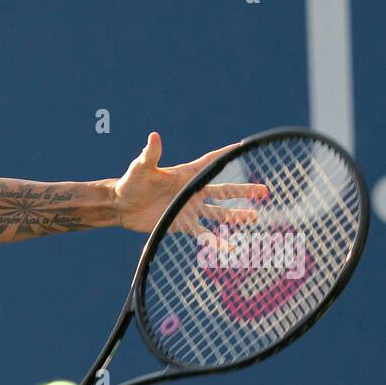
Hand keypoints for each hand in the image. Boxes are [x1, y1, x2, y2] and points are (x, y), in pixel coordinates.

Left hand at [111, 132, 267, 235]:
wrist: (121, 206)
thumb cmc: (130, 183)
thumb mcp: (141, 169)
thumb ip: (150, 155)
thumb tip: (153, 137)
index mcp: (186, 174)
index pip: (211, 163)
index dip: (226, 155)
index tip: (243, 147)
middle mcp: (191, 191)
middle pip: (223, 190)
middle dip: (244, 191)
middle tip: (264, 191)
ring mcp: (189, 208)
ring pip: (218, 213)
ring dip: (235, 215)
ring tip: (253, 218)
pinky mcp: (182, 224)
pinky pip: (203, 233)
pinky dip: (215, 241)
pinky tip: (230, 247)